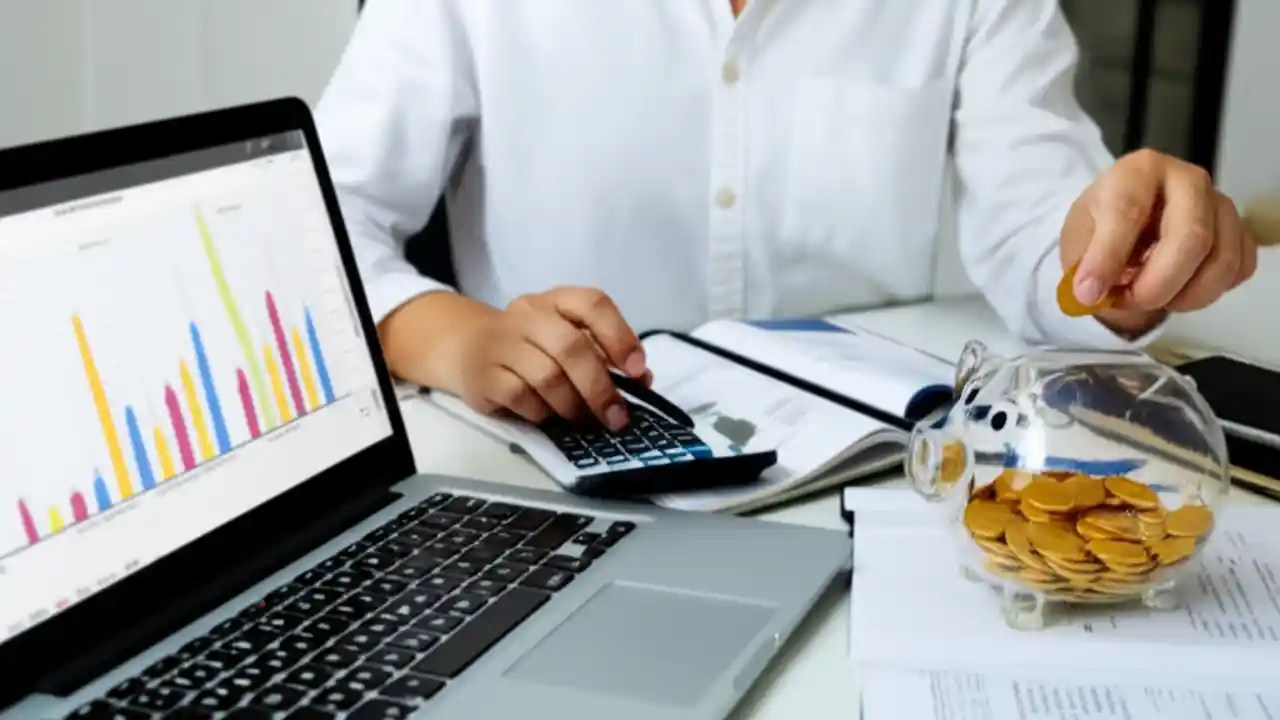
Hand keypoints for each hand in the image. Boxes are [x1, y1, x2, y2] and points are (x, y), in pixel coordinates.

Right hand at [451, 286, 648, 429]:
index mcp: (556, 300)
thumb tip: (642, 381)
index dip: (620, 336)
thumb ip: (605, 356)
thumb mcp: (568, 339)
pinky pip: (522, 398)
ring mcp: (502, 343)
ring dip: (573, 406)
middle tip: (616, 417)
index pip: (593, 303)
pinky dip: (543, 413)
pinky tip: (548, 416)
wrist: (467, 346)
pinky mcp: (484, 374)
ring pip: (548, 377)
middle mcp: (528, 314)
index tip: (636, 370)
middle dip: (600, 388)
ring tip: (582, 418)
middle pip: (572, 347)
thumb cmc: (531, 346)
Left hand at [1060, 149, 1257, 335]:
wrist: (1129, 228)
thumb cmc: (1100, 227)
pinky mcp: (1240, 232)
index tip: (1087, 293)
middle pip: (1192, 237)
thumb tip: (1091, 294)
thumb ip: (1082, 263)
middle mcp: (1189, 179)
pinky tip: (1178, 291)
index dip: (1108, 257)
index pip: (1128, 210)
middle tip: (1127, 302)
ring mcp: (1221, 204)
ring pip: (1222, 260)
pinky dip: (1208, 293)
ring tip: (1149, 299)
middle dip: (1157, 285)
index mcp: (1139, 170)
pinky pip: (1239, 270)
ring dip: (1183, 296)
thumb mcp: (1077, 240)